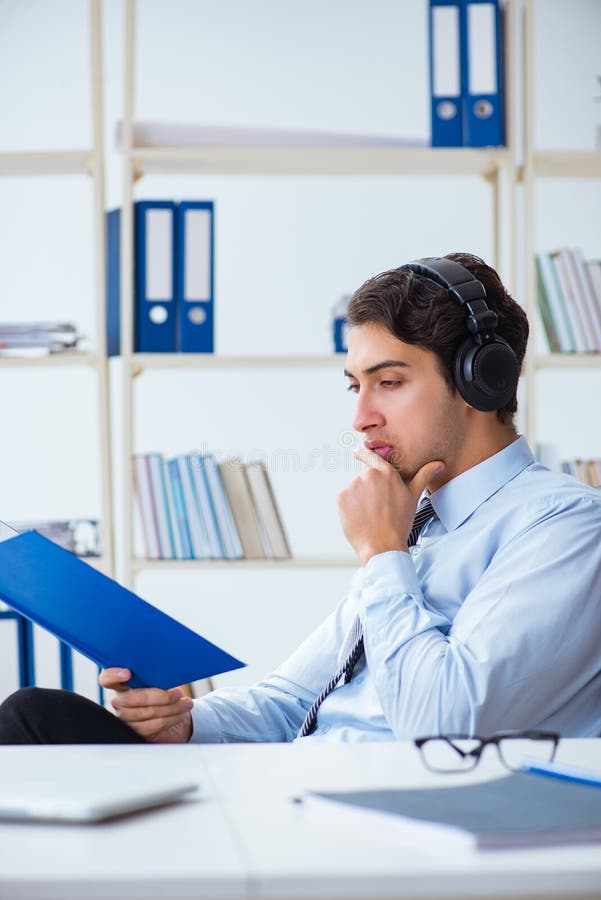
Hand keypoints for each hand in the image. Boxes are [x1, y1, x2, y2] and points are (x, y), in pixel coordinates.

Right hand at [99, 668, 193, 742]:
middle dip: (160, 696)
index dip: (113, 675)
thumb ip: (155, 675)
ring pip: (146, 712)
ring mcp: (125, 718)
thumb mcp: (160, 680)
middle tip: (179, 693)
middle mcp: (120, 701)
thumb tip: (166, 671)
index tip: (128, 673)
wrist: (174, 712)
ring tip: (186, 704)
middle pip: (133, 698)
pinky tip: (181, 714)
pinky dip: (171, 718)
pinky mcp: (135, 732)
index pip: (107, 679)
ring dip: (171, 708)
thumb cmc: (165, 691)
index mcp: (122, 683)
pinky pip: (152, 726)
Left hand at [338, 448, 443, 565]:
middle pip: (365, 478)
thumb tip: (438, 464)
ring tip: (371, 514)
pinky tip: (360, 517)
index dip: (364, 454)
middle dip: (369, 489)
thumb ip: (423, 476)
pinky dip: (350, 506)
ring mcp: (353, 485)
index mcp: (386, 473)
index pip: (372, 457)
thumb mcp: (413, 497)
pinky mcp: (341, 497)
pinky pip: (345, 498)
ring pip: (354, 488)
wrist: (383, 546)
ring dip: (359, 498)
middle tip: (378, 507)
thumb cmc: (400, 523)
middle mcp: (368, 475)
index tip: (357, 452)